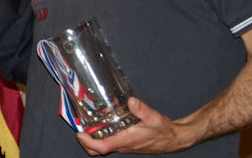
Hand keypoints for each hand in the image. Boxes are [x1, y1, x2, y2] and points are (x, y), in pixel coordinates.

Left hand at [76, 97, 193, 154]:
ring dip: (91, 139)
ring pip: (102, 147)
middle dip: (85, 142)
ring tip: (85, 125)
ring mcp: (124, 145)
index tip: (79, 133)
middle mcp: (122, 145)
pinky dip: (101, 136)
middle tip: (78, 128)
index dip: (88, 142)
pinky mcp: (126, 143)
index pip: (102, 147)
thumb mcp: (154, 117)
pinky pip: (109, 143)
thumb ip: (142, 109)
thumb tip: (131, 101)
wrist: (173, 139)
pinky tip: (101, 124)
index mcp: (126, 141)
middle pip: (98, 150)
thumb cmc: (163, 130)